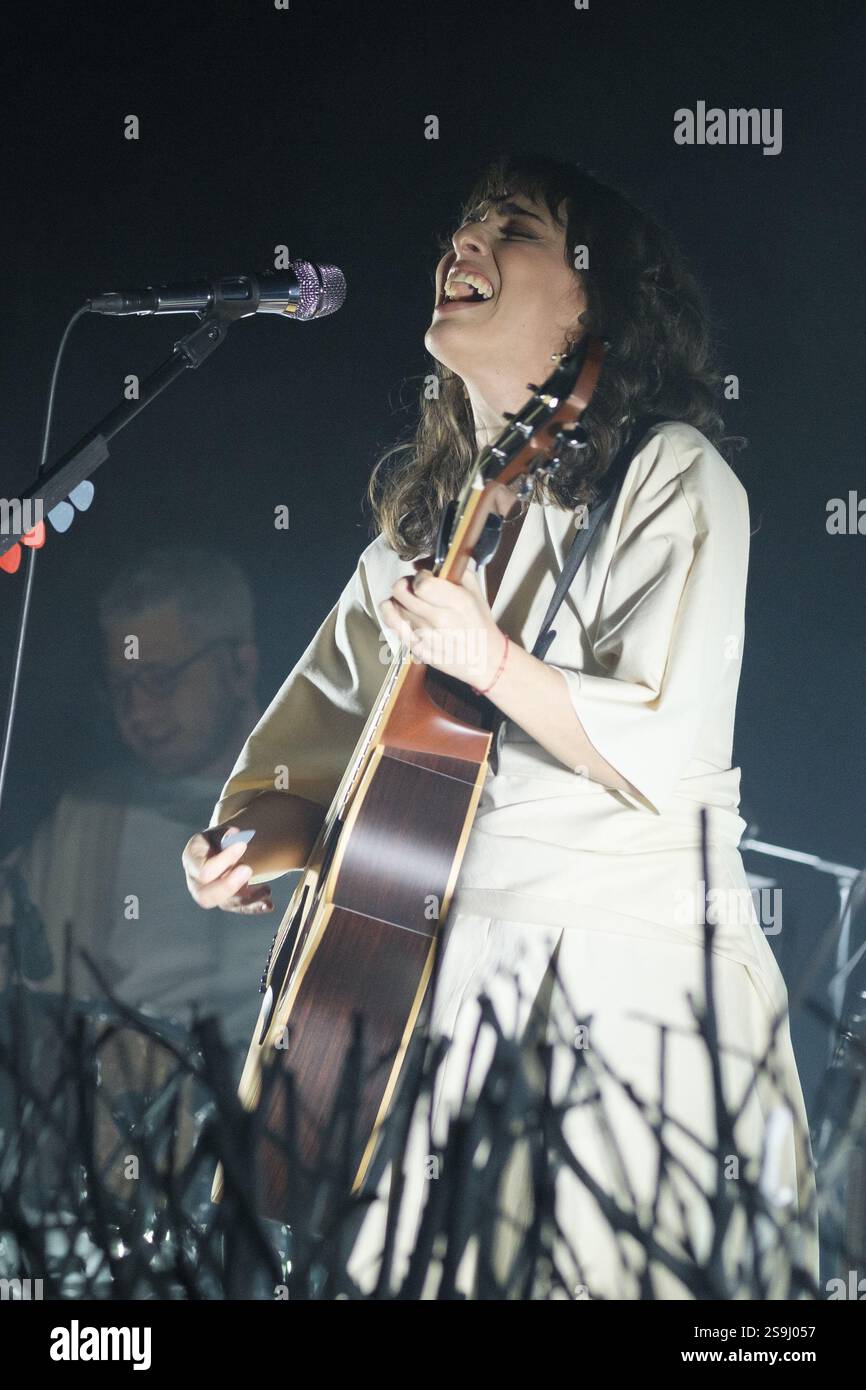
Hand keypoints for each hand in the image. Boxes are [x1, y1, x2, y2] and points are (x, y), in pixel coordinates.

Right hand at [182, 827, 273, 913]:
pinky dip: (254, 907)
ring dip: (247, 899)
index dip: (223, 860)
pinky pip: (238, 908)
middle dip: (228, 886)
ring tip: (266, 889)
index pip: (203, 870)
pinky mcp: (226, 901)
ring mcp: (210, 894)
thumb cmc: (220, 838)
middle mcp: (196, 882)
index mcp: (192, 860)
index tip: (243, 845)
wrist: (223, 848)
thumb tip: (234, 835)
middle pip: (206, 896)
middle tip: (249, 870)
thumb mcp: (219, 833)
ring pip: (224, 904)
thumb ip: (225, 835)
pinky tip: (269, 905)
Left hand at [379, 565, 506, 690]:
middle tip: (413, 587)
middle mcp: (440, 621)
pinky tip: (400, 612)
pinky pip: (392, 627)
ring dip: (399, 601)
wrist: (485, 658)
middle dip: (405, 584)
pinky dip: (393, 616)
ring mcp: (427, 638)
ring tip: (412, 602)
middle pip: (401, 593)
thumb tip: (418, 564)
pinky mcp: (418, 651)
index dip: (420, 577)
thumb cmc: (478, 621)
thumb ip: (449, 570)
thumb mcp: (473, 588)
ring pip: (394, 608)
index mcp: (458, 603)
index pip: (422, 584)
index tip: (426, 578)